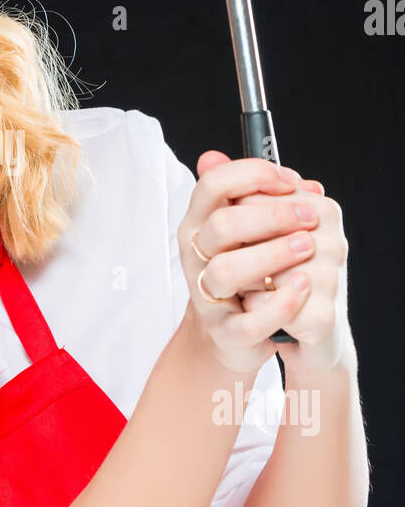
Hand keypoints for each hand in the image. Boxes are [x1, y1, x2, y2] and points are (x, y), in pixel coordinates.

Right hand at [178, 152, 348, 375]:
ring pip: (226, 271)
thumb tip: (302, 183)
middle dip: (272, 216)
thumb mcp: (256, 231)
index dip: (252, 175)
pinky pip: (248, 322)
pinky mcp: (226, 332)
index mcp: (200, 222)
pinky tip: (304, 286)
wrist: (242, 331)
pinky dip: (281, 303)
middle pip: (222, 225)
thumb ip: (273, 205)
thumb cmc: (252, 271)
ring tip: (308, 247)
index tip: (288, 181)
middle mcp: (196, 256)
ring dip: (273, 255)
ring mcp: (208, 295)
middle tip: (310, 218)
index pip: (213, 184)